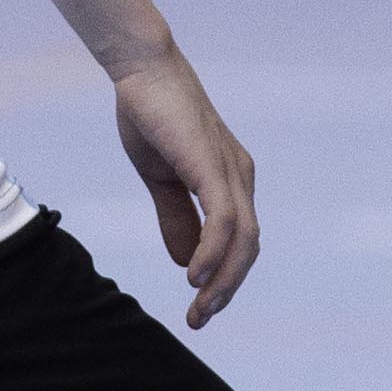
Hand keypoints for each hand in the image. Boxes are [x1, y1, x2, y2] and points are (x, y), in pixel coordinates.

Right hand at [109, 52, 261, 323]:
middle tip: (199, 320)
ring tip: (198, 308)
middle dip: (227, 288)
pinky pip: (224, 219)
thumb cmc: (152, 116)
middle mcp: (240, 177)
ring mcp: (231, 170)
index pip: (240, 240)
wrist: (142, 70)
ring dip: (223, 280)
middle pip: (249, 247)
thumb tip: (184, 262)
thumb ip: (176, 218)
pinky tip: (195, 275)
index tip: (200, 306)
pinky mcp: (212, 164)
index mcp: (230, 180)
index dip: (224, 277)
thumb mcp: (162, 179)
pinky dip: (214, 252)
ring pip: (244, 239)